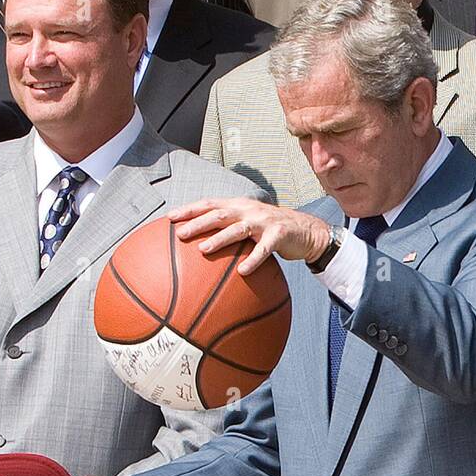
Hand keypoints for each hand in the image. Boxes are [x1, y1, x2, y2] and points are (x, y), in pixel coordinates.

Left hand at [168, 198, 330, 277]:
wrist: (306, 231)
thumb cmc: (271, 231)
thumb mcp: (249, 226)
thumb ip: (229, 230)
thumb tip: (201, 247)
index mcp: (238, 205)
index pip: (209, 204)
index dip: (189, 209)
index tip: (169, 218)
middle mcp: (248, 209)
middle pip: (218, 214)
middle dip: (197, 223)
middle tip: (179, 235)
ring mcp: (264, 221)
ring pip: (238, 229)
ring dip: (219, 239)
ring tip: (203, 250)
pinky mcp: (279, 235)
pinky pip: (264, 250)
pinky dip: (253, 260)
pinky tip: (243, 272)